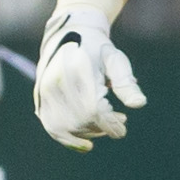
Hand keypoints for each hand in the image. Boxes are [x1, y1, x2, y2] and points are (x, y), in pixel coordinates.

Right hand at [33, 6, 143, 152]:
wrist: (68, 36)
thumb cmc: (97, 50)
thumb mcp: (116, 61)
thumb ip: (126, 83)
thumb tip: (139, 104)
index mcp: (76, 69)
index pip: (93, 109)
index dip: (110, 124)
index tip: (123, 126)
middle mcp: (56, 81)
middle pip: (80, 120)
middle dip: (102, 127)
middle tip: (119, 119)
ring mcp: (44, 92)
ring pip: (66, 127)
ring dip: (88, 133)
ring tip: (104, 125)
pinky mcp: (40, 100)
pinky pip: (52, 128)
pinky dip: (69, 139)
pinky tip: (86, 143)